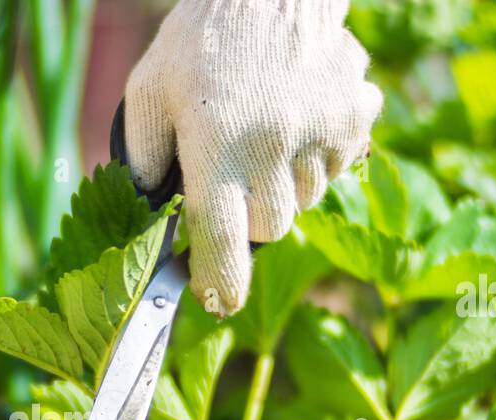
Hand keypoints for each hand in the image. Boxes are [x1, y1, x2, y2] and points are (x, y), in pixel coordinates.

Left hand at [125, 0, 381, 314]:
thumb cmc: (200, 41)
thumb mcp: (149, 91)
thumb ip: (141, 155)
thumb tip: (148, 211)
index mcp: (217, 145)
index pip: (222, 238)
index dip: (219, 280)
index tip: (216, 301)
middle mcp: (272, 146)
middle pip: (269, 228)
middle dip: (250, 216)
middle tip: (236, 172)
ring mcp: (320, 133)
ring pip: (304, 200)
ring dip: (284, 183)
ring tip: (265, 130)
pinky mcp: (354, 119)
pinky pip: (336, 166)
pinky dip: (317, 154)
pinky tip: (295, 114)